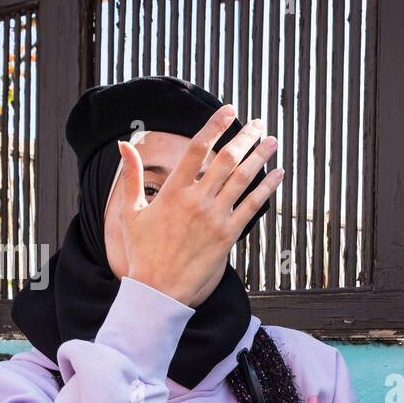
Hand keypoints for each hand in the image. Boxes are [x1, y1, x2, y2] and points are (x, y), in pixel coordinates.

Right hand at [114, 106, 282, 306]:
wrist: (158, 291)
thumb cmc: (142, 253)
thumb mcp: (130, 212)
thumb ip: (131, 176)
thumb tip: (125, 144)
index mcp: (172, 191)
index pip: (197, 148)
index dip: (215, 126)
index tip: (229, 111)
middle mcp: (196, 200)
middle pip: (226, 159)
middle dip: (245, 137)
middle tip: (259, 123)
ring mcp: (214, 218)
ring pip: (243, 179)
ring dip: (261, 157)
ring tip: (273, 141)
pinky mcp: (228, 236)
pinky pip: (252, 207)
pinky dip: (267, 189)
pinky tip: (279, 175)